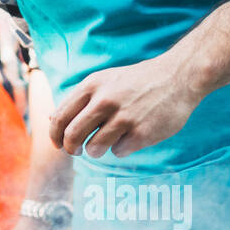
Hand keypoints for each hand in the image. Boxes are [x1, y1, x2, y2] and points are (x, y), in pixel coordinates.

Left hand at [49, 53, 204, 157]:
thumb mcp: (103, 80)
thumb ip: (78, 99)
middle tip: (76, 151)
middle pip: (73, 135)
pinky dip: (120, 149)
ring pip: (94, 148)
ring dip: (95, 151)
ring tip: (104, 143)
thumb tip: (51, 118)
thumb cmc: (136, 81)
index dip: (55, 135)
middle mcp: (105, 100)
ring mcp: (124, 117)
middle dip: (70, 148)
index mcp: (92, 86)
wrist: (177, 77)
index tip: (58, 144)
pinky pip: (118, 152)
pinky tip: (129, 137)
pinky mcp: (142, 133)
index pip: (61, 116)